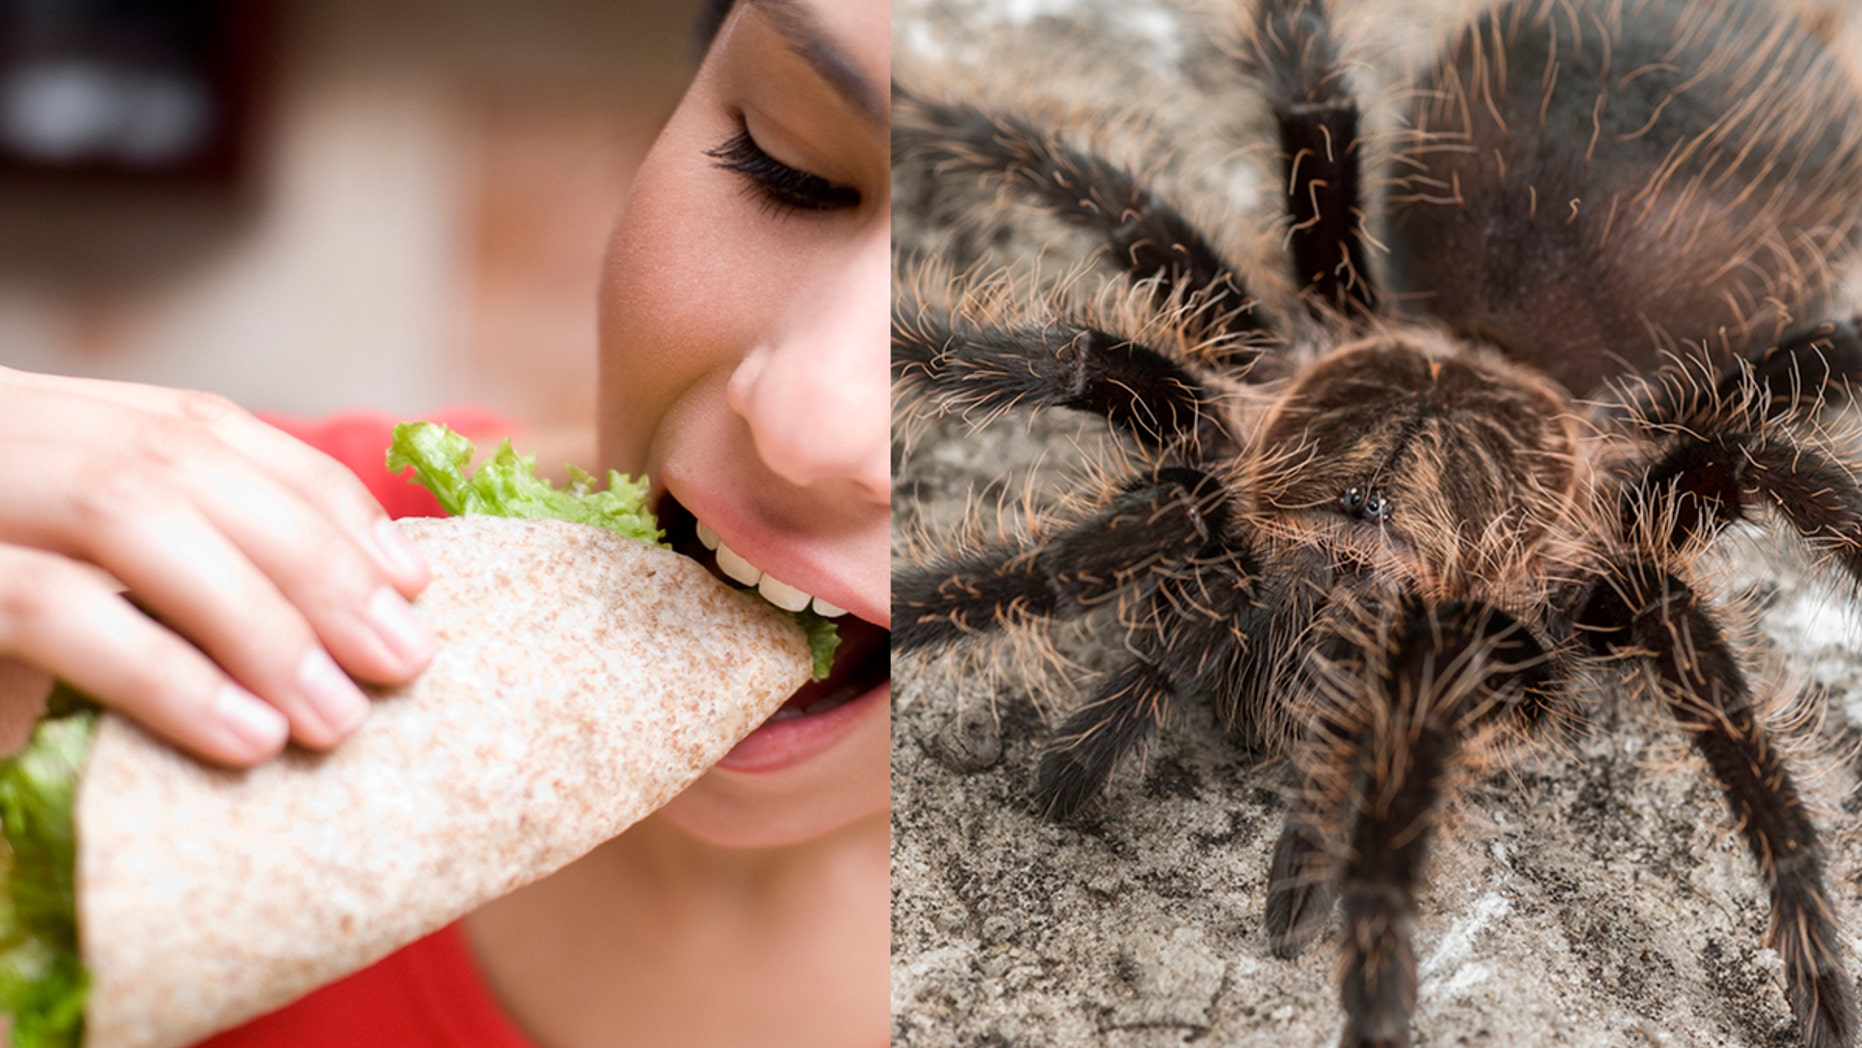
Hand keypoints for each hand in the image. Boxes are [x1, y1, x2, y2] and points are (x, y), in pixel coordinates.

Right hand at [0, 367, 434, 765]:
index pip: (201, 429)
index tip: (411, 578)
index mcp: (36, 422)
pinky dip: (167, 675)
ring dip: (259, 622)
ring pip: (130, 517)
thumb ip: (166, 581)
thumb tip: (337, 628)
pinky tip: (246, 737)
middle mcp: (1, 434)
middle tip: (404, 662)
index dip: (320, 497)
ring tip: (337, 718)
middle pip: (184, 465)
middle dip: (315, 563)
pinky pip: (51, 609)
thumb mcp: (63, 582)